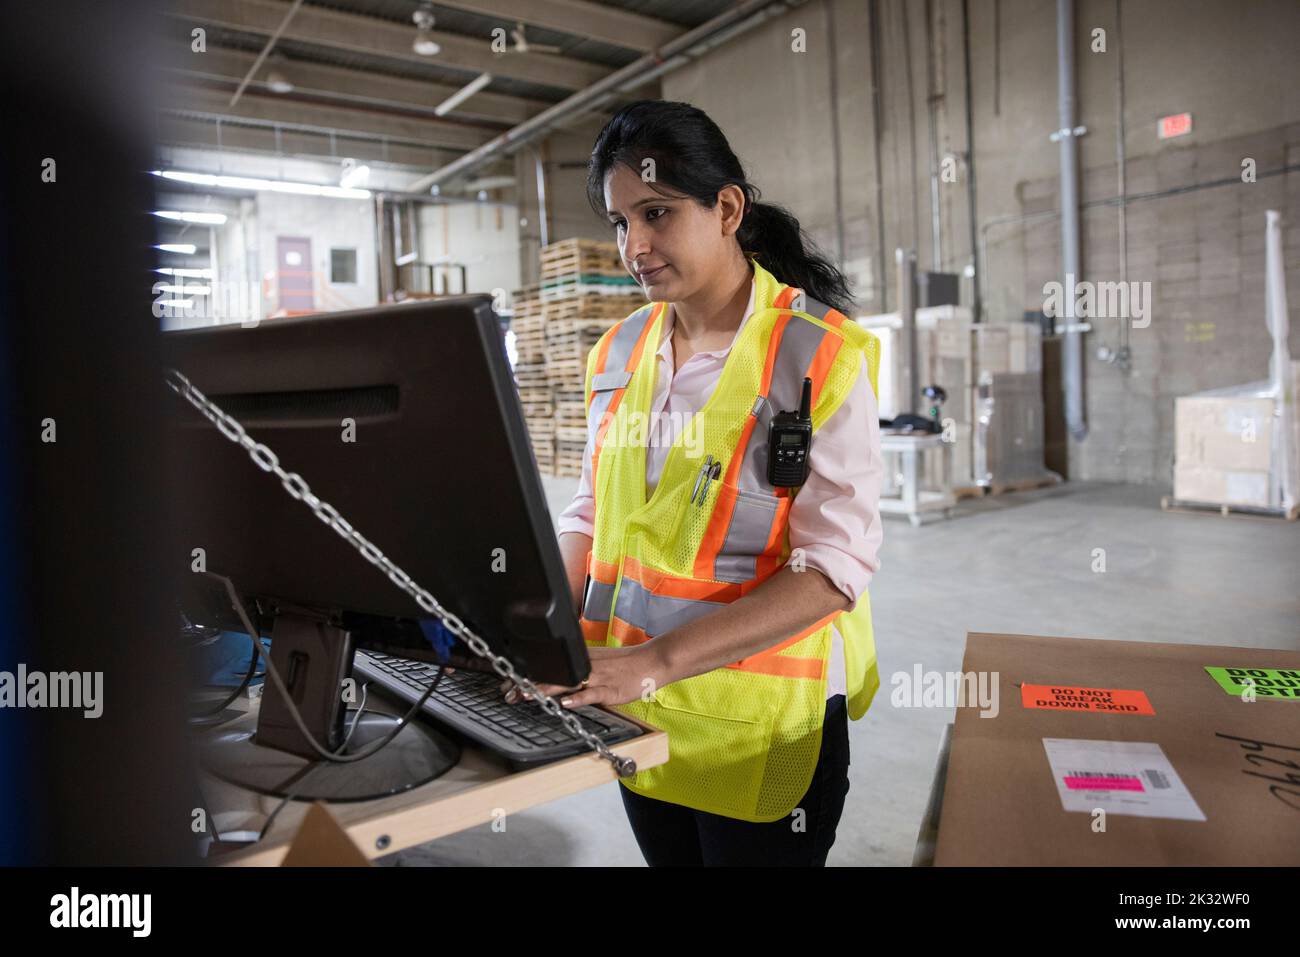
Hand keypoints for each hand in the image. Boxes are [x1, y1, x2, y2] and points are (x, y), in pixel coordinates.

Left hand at [499, 644, 666, 708]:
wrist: (652, 662)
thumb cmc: (626, 664)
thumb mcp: (599, 661)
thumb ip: (579, 668)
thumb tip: (557, 675)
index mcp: (583, 660)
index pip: (551, 666)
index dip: (529, 674)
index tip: (508, 682)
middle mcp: (587, 667)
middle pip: (554, 674)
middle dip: (530, 684)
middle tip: (509, 693)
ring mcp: (599, 678)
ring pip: (568, 683)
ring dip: (547, 690)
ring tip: (528, 696)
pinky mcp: (612, 690)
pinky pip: (593, 694)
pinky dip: (579, 698)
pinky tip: (566, 703)